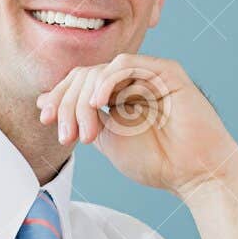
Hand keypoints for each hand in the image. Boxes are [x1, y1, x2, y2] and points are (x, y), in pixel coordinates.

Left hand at [35, 53, 237, 196]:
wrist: (194, 173)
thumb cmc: (158, 162)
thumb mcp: (108, 140)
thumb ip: (82, 119)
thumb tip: (46, 101)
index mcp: (118, 94)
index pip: (78, 83)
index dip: (58, 98)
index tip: (44, 120)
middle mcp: (131, 81)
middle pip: (84, 75)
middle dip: (67, 104)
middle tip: (65, 135)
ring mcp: (149, 74)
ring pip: (100, 70)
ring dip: (84, 100)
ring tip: (87, 133)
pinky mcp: (166, 72)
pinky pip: (127, 65)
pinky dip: (106, 81)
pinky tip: (98, 103)